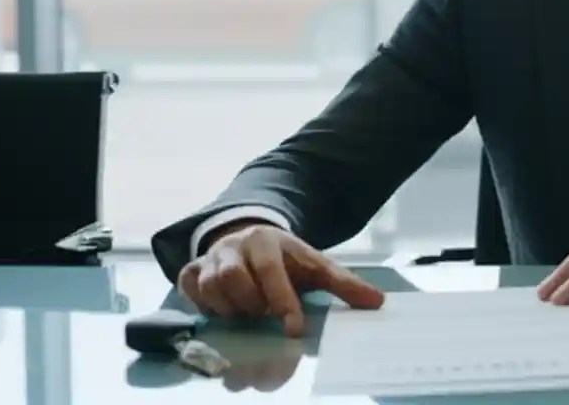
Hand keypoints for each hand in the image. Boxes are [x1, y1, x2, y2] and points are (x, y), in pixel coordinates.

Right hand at [176, 222, 384, 337]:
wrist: (251, 240)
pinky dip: (205, 307)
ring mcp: (210, 258)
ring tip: (248, 315)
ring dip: (229, 310)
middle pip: (232, 278)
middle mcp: (234, 246)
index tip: (295, 328)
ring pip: (209, 288)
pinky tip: (224, 312)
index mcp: (267, 240)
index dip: (281, 300)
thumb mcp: (316, 266)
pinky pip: (190, 291)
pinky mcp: (192, 271)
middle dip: (251, 305)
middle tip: (266, 317)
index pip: (271, 270)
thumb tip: (378, 302)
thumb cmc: (287, 260)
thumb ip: (345, 284)